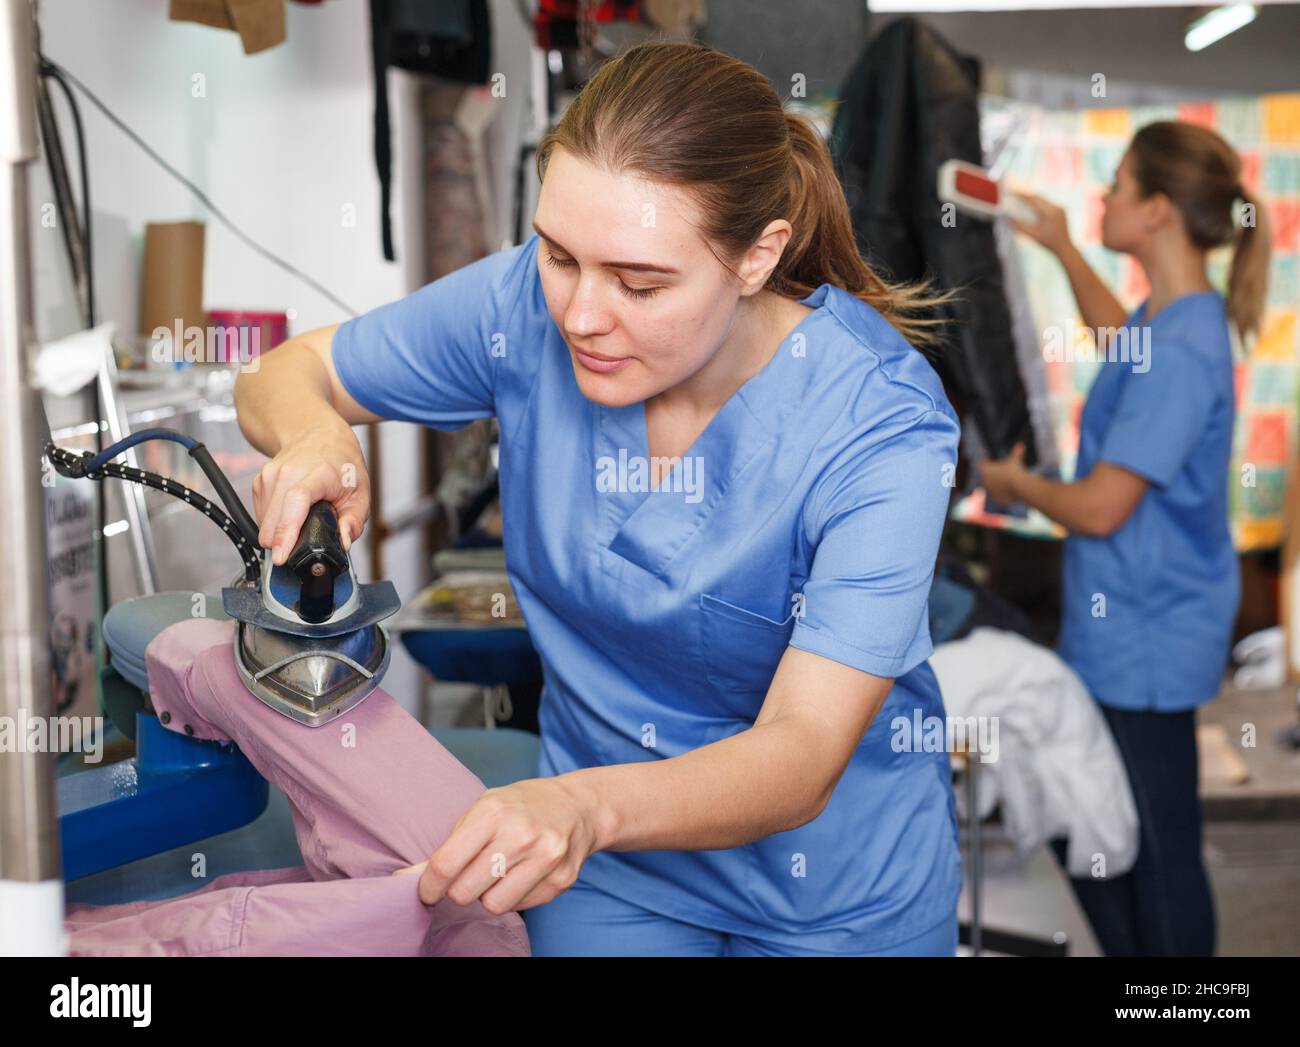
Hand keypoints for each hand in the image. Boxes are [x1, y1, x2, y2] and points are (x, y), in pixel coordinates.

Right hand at [251, 422, 370, 563]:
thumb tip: (344, 542)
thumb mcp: (360, 492)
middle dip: (284, 543)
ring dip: (279, 532)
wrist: (318, 434)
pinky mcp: (259, 482)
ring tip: (303, 522)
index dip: (285, 532)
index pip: (295, 502)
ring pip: (264, 523)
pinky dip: (275, 522)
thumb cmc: (341, 464)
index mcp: (316, 473)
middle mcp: (287, 472)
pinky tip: (291, 513)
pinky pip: (261, 516)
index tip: (282, 555)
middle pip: (273, 520)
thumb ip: (355, 521)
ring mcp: (269, 476)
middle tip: (304, 545)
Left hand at [393, 776, 602, 914]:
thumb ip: (449, 845)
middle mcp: (522, 834)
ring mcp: (545, 858)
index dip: (428, 886)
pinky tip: (522, 874)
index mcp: (494, 811)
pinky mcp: (562, 881)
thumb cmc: (520, 807)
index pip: (446, 864)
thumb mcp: (483, 810)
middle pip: (466, 892)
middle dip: (459, 890)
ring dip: (488, 895)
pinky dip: (514, 896)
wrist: (579, 806)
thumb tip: (406, 878)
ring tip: (498, 873)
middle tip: (468, 876)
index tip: (425, 892)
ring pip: (493, 905)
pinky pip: (520, 907)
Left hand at [980, 442, 1027, 505]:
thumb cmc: (1015, 470)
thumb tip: (1020, 445)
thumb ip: (1016, 452)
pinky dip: (1001, 493)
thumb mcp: (1015, 460)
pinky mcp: (996, 498)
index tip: (990, 459)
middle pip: (986, 475)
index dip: (987, 460)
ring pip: (991, 486)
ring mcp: (989, 491)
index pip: (982, 463)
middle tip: (999, 470)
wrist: (1019, 486)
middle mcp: (984, 481)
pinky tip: (1008, 490)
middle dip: (991, 473)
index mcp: (984, 469)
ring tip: (1004, 480)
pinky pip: (998, 495)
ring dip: (995, 483)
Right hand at [1009, 192, 1071, 255]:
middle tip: (1014, 194)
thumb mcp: (1033, 235)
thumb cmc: (1048, 243)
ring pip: (1043, 200)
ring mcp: (1060, 208)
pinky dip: (1039, 203)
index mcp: (1050, 212)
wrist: (1065, 248)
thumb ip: (1020, 226)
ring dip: (1032, 199)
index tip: (1012, 192)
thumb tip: (1008, 218)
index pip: (1033, 199)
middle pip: (1038, 197)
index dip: (1021, 195)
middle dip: (1026, 195)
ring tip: (1021, 198)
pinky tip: (1032, 206)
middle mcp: (1056, 207)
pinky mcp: (1061, 211)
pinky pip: (1048, 204)